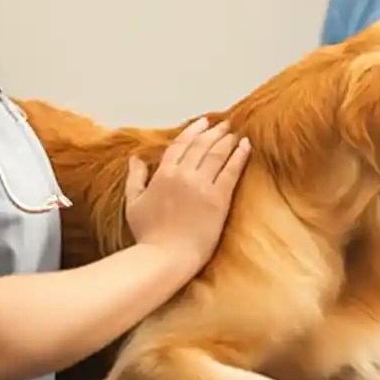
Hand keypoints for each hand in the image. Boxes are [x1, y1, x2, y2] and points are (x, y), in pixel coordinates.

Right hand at [124, 117, 250, 271]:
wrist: (167, 257)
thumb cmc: (148, 235)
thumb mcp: (133, 203)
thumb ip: (135, 178)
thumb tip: (135, 158)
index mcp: (163, 174)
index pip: (180, 145)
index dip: (193, 131)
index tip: (203, 122)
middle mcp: (183, 175)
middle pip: (201, 146)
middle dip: (213, 131)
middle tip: (223, 124)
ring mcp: (202, 186)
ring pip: (217, 154)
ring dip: (227, 140)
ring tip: (235, 132)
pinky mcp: (219, 199)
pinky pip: (231, 171)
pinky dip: (239, 155)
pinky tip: (246, 146)